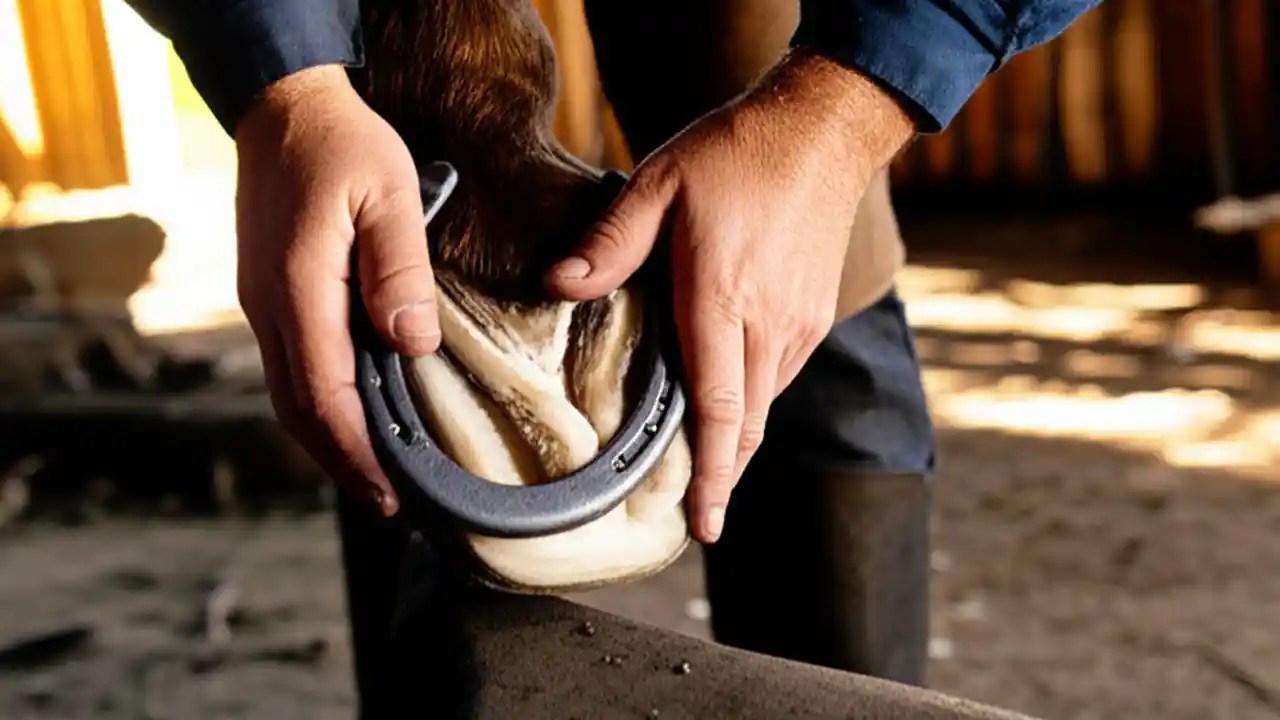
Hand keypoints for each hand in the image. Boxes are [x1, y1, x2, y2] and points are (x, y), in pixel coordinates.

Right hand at [235, 65, 438, 515]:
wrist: (283, 109)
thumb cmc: (342, 146)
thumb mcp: (388, 195)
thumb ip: (398, 270)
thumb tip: (411, 343)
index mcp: (297, 291)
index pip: (325, 394)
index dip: (358, 451)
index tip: (391, 491)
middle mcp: (270, 309)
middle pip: (299, 411)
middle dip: (343, 463)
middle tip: (390, 504)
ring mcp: (264, 305)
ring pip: (291, 395)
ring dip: (330, 441)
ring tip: (375, 476)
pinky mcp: (271, 296)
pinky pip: (294, 369)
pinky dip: (322, 407)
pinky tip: (354, 418)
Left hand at [545, 52, 914, 542]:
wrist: (823, 129)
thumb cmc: (738, 152)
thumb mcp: (658, 182)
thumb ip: (609, 242)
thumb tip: (557, 285)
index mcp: (722, 297)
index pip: (718, 407)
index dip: (710, 474)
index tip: (703, 525)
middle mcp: (768, 323)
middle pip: (745, 424)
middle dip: (721, 477)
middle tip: (693, 518)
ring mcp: (798, 323)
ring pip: (762, 404)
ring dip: (733, 440)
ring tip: (700, 467)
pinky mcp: (813, 314)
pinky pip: (777, 375)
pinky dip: (749, 402)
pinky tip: (724, 400)